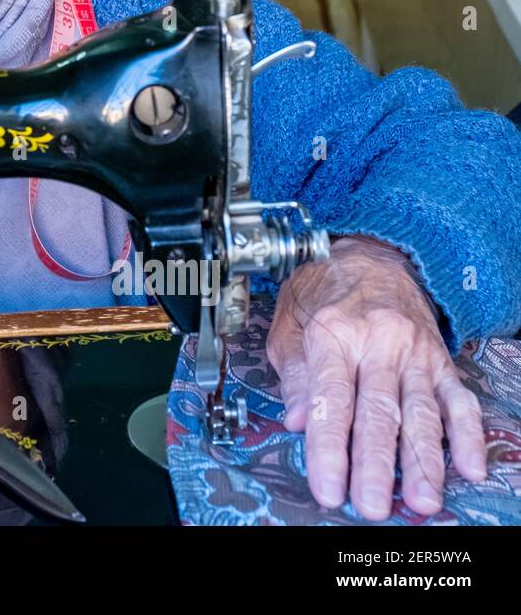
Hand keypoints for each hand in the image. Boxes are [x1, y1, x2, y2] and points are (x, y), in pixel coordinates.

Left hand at [266, 234, 486, 519]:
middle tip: (371, 505)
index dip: (329, 448)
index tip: (328, 488)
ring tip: (420, 498)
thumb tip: (298, 421)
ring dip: (422, 460)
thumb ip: (295, 375)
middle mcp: (377, 343)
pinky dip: (465, 434)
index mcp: (332, 334)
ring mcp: (414, 352)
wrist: (368, 253)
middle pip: (377, 413)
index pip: (331, 400)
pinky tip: (467, 466)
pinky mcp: (440, 358)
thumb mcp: (289, 325)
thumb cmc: (321, 291)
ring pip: (420, 412)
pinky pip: (457, 398)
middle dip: (374, 465)